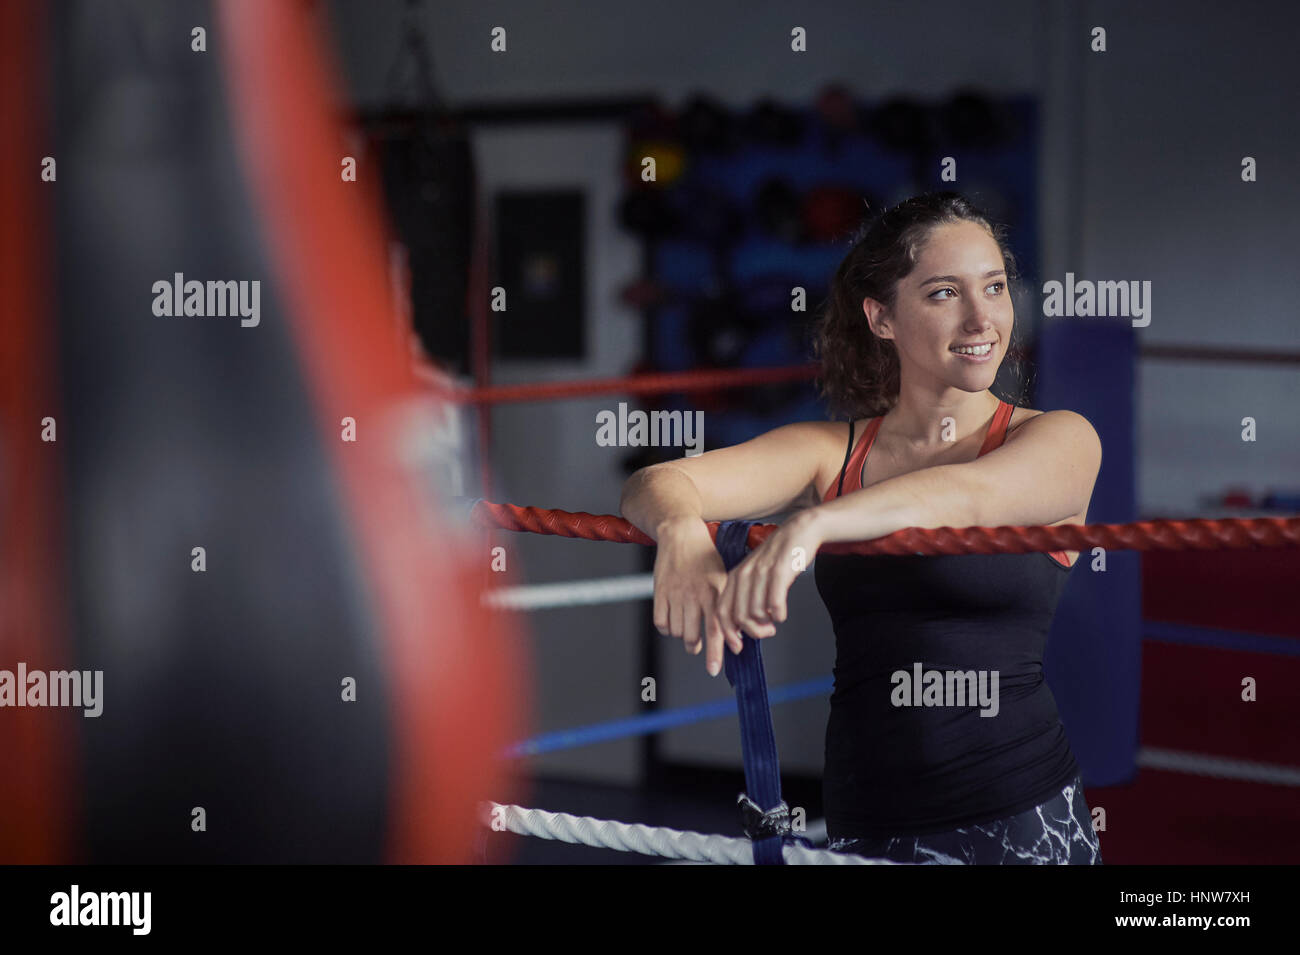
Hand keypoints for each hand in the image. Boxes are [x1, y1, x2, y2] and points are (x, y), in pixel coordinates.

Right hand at [651, 519, 743, 670]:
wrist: (680, 534)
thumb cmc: (706, 558)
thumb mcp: (723, 577)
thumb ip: (726, 605)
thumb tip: (734, 633)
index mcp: (713, 592)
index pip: (715, 629)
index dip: (716, 651)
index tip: (714, 669)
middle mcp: (694, 595)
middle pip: (692, 636)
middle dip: (696, 646)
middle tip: (697, 646)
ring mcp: (675, 594)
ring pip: (677, 631)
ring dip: (683, 636)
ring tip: (687, 630)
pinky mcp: (660, 592)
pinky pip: (661, 623)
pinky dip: (667, 628)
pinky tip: (673, 622)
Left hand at [709, 509, 823, 670]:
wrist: (800, 530)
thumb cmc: (779, 556)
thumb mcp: (755, 574)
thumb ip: (746, 597)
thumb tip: (742, 626)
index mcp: (735, 577)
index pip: (722, 612)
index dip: (728, 634)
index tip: (738, 647)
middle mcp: (744, 575)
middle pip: (738, 617)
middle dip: (752, 633)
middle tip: (766, 632)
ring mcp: (761, 573)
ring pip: (755, 613)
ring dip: (766, 626)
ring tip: (774, 624)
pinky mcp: (779, 571)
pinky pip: (774, 602)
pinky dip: (777, 614)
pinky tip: (781, 615)